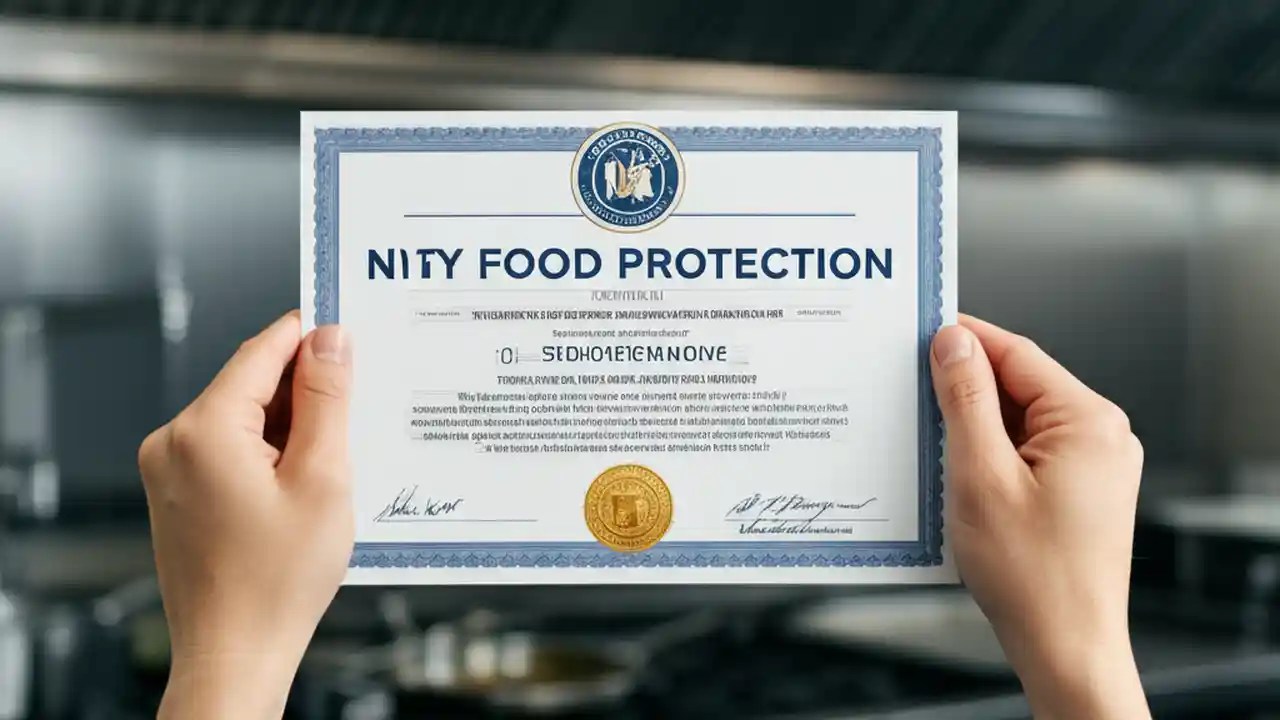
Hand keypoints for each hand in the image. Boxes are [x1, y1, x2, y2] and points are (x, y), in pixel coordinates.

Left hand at [138, 311, 352, 719]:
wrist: (235, 656)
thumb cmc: (277, 582)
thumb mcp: (323, 479)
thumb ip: (328, 400)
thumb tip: (332, 339)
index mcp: (204, 430)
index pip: (263, 351)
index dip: (311, 334)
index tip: (350, 324)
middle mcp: (173, 442)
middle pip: (252, 384)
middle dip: (309, 389)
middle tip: (363, 406)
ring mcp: (170, 471)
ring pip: (244, 418)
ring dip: (294, 426)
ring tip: (338, 460)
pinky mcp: (179, 496)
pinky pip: (230, 450)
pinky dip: (271, 453)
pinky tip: (307, 482)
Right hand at [931, 315, 1148, 719]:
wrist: (1066, 649)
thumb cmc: (1032, 577)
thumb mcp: (980, 476)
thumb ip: (965, 400)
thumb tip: (954, 342)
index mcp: (1088, 422)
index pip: (1017, 354)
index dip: (964, 339)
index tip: (920, 330)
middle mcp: (1102, 437)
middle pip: (1019, 387)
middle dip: (963, 389)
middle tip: (908, 390)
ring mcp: (1096, 467)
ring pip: (1020, 422)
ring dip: (973, 427)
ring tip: (928, 443)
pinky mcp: (1082, 493)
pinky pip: (1028, 453)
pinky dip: (989, 455)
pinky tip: (954, 473)